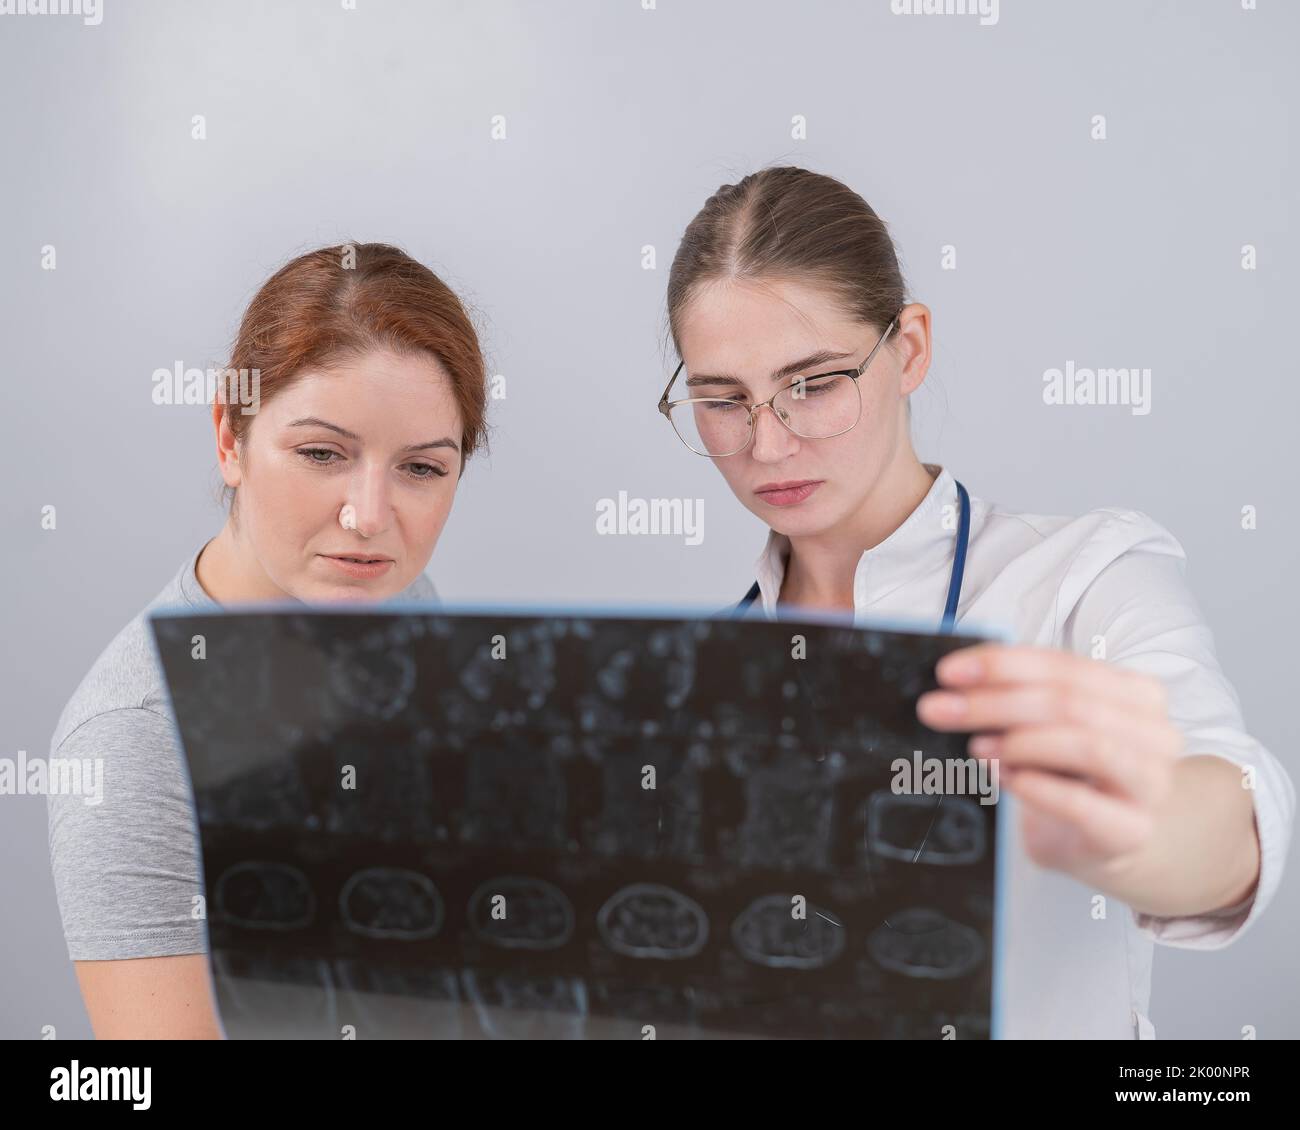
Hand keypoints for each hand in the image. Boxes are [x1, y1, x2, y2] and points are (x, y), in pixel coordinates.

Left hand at [915, 644, 1182, 886]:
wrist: (1108, 841)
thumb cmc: (1073, 774)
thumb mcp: (1049, 726)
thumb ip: (1021, 696)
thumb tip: (958, 678)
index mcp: (1137, 692)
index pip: (1064, 665)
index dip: (1002, 664)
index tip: (948, 672)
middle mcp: (1154, 733)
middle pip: (1069, 703)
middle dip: (994, 703)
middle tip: (939, 709)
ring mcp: (1150, 783)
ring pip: (1087, 745)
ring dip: (1020, 742)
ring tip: (975, 747)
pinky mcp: (1131, 830)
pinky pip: (1082, 803)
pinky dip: (1036, 787)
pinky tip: (1004, 778)